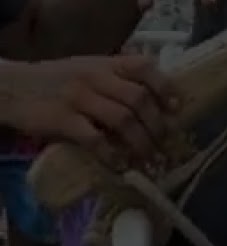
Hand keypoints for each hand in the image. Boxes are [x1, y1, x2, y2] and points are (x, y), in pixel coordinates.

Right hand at [3, 55, 176, 167]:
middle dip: (157, 125)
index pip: (143, 66)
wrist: (11, 87)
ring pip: (123, 120)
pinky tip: (120, 165)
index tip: (176, 109)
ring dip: (141, 143)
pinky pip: (95, 139)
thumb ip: (117, 82)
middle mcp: (94, 77)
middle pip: (139, 99)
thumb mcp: (87, 71)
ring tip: (147, 158)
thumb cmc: (56, 82)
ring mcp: (78, 97)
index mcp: (104, 64)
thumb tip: (157, 108)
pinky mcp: (62, 119)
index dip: (165, 87)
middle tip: (163, 144)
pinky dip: (112, 155)